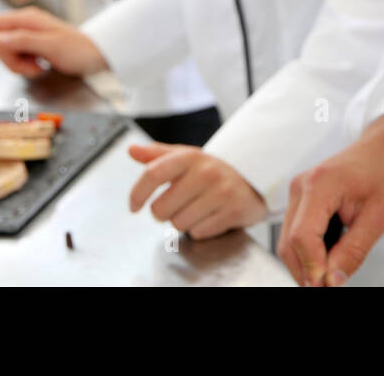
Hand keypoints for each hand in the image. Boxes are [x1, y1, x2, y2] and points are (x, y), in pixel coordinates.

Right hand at [0, 7, 107, 77]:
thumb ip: (24, 41)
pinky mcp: (33, 45)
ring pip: (7, 53)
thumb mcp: (50, 47)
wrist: (97, 55)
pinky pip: (18, 58)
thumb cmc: (79, 50)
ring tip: (40, 67)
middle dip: (10, 61)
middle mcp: (25, 24)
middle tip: (32, 67)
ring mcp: (29, 34)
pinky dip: (26, 66)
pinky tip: (41, 66)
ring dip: (20, 66)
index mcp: (27, 19)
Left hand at [128, 144, 266, 238]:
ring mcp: (222, 191)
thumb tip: (131, 150)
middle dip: (164, 213)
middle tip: (177, 205)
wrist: (251, 181)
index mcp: (190, 157)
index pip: (153, 174)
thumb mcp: (185, 158)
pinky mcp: (234, 211)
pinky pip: (199, 233)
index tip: (133, 207)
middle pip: (161, 208)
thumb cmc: (209, 171)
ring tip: (197, 209)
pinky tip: (210, 216)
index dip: (137, 193)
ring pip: (179, 224)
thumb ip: (156, 156)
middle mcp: (206, 172)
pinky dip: (200, 229)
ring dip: (183, 222)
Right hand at [278, 113, 383, 286]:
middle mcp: (301, 186)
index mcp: (320, 185)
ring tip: (334, 271)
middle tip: (330, 287)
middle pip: (289, 243)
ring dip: (307, 263)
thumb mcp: (378, 219)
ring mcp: (298, 191)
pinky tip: (330, 255)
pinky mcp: (300, 198)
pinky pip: (295, 232)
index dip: (312, 268)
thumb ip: (353, 252)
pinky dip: (309, 251)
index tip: (327, 287)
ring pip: (288, 241)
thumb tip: (331, 282)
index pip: (303, 236)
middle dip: (306, 271)